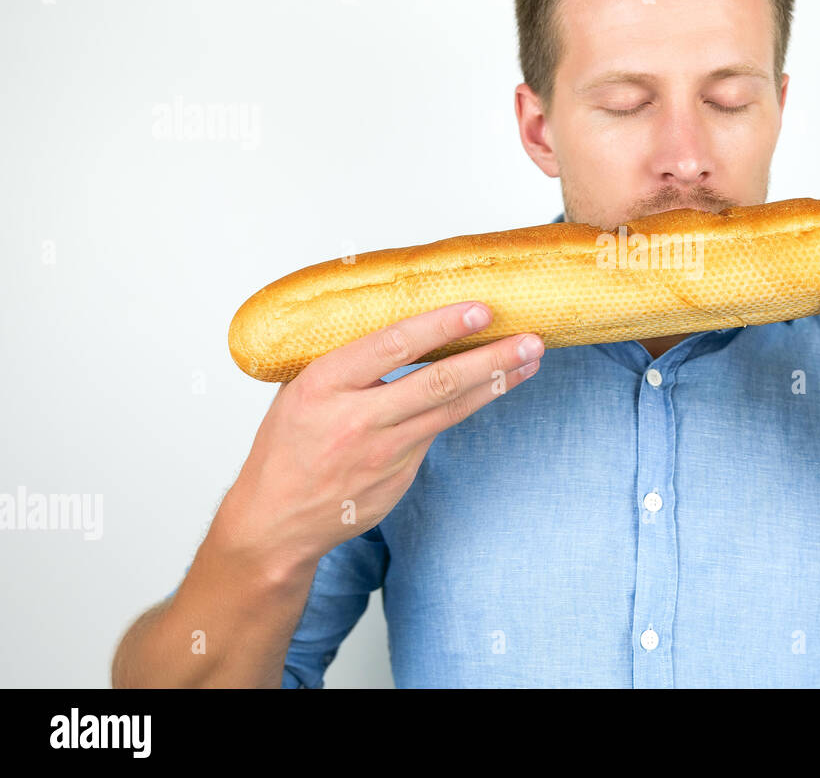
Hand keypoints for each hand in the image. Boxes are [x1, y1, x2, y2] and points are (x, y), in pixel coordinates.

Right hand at [210, 301, 544, 579]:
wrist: (275, 521)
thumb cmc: (286, 445)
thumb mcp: (297, 390)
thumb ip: (343, 360)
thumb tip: (396, 316)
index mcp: (323, 384)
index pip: (392, 346)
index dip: (440, 326)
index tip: (479, 310)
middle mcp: (356, 418)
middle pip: (437, 382)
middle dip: (490, 358)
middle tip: (531, 339)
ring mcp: (383, 452)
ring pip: (451, 409)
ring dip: (496, 382)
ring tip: (531, 359)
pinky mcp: (401, 475)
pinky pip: (438, 432)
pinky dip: (469, 406)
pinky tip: (495, 386)